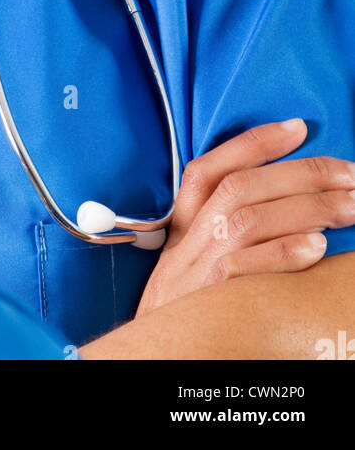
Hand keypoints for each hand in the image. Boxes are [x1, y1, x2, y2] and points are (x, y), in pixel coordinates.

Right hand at [136, 118, 354, 315]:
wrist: (154, 361)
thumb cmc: (185, 315)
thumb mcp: (191, 267)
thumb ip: (220, 233)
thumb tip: (289, 203)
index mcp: (180, 227)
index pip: (211, 169)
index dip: (253, 143)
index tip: (297, 128)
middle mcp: (185, 243)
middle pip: (239, 189)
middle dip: (299, 174)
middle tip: (350, 176)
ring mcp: (195, 271)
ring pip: (246, 219)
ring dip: (304, 207)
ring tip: (350, 207)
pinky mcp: (209, 301)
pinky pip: (246, 268)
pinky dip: (282, 252)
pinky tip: (317, 247)